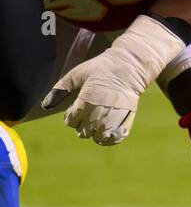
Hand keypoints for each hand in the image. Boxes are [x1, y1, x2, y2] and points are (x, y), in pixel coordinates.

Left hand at [41, 15, 184, 145]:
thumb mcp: (76, 74)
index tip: (76, 107)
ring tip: (96, 124)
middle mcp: (100, 111)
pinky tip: (106, 132)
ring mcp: (114, 117)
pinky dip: (109, 139)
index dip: (71, 115)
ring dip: (94, 133)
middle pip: (83, 131)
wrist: (128, 67)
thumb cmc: (100, 69)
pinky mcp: (126, 119)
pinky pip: (115, 138)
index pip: (71, 121)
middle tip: (87, 114)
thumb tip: (45, 106)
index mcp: (86, 101)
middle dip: (82, 125)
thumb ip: (59, 90)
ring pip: (98, 137)